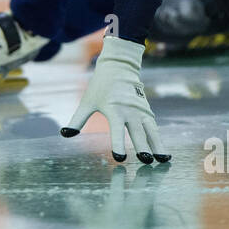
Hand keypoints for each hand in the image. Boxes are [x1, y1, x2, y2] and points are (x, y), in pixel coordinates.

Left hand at [62, 36, 169, 162]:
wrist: (119, 66)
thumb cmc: (100, 86)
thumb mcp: (87, 102)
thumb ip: (77, 120)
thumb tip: (65, 134)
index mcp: (114, 110)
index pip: (117, 131)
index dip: (118, 145)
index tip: (120, 158)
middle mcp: (130, 111)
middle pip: (137, 132)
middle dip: (143, 147)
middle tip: (147, 161)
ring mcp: (141, 111)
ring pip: (151, 131)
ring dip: (157, 146)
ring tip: (163, 160)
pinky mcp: (147, 111)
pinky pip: (154, 128)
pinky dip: (159, 140)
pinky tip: (163, 154)